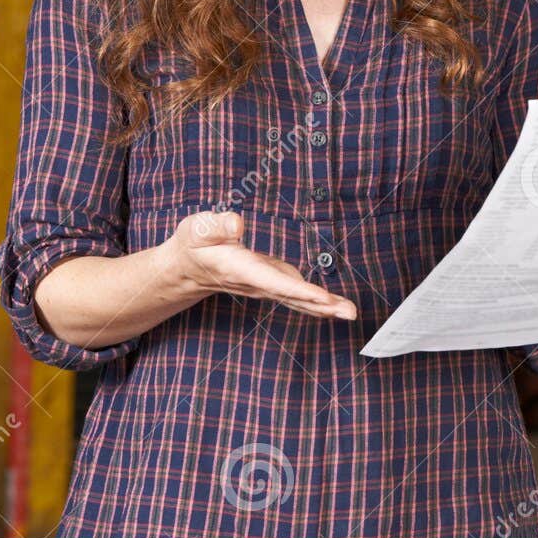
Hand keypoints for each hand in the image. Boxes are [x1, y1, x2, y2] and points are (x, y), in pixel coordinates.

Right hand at [163, 210, 357, 319]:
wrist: (187, 265)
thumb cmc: (194, 243)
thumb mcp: (197, 228)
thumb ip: (216, 225)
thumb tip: (237, 223)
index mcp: (240, 269)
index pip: (273, 282)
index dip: (298, 290)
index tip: (322, 297)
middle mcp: (256, 282)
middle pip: (293, 296)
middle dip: (321, 305)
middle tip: (350, 313)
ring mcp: (264, 285)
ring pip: (297, 298)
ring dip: (325, 306)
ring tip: (349, 312)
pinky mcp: (270, 282)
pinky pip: (295, 295)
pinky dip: (315, 301)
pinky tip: (333, 305)